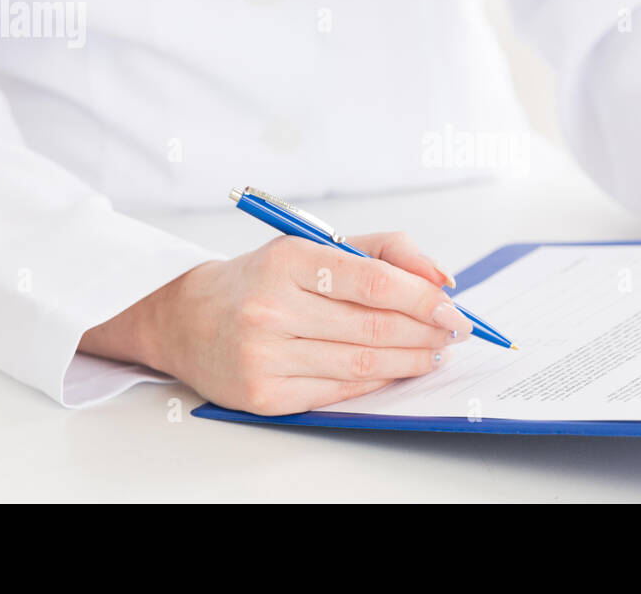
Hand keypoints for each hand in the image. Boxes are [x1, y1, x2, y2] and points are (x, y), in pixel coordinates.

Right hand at [80, 232, 471, 414]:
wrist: (187, 319)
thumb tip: (441, 278)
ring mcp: (264, 356)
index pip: (374, 281)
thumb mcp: (314, 246)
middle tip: (453, 333)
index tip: (453, 308)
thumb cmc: (262, 280)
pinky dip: (376, 382)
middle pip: (374, 328)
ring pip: (361, 365)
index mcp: (287, 262)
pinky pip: (339, 391)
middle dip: (426, 333)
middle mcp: (271, 309)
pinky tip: (394, 370)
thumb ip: (383, 251)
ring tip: (432, 353)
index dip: (423, 298)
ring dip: (410, 362)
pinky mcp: (263, 395)